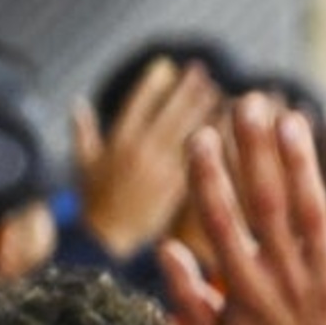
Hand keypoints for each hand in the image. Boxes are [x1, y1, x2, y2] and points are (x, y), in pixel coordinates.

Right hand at [72, 56, 224, 257]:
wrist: (106, 258)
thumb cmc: (95, 215)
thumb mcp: (83, 172)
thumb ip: (84, 137)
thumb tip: (78, 103)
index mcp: (119, 147)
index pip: (139, 105)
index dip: (155, 84)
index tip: (172, 65)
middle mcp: (144, 158)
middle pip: (172, 116)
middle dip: (189, 92)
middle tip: (207, 75)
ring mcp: (166, 175)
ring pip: (196, 137)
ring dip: (215, 113)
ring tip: (236, 96)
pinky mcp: (187, 197)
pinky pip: (214, 166)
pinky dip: (232, 147)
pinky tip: (247, 134)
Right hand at [162, 96, 325, 324]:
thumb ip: (188, 296)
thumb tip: (164, 247)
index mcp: (244, 286)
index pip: (219, 219)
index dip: (208, 175)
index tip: (201, 135)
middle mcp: (283, 276)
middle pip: (265, 201)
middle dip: (254, 150)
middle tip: (250, 104)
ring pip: (312, 210)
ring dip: (300, 162)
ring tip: (291, 119)